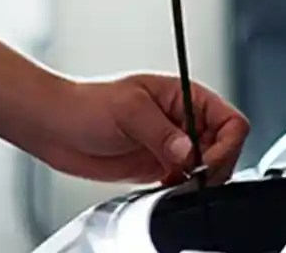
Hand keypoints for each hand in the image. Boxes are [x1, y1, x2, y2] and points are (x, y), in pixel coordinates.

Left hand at [30, 74, 248, 186]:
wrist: (55, 127)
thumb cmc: (86, 104)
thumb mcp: (128, 110)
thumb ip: (161, 132)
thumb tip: (188, 151)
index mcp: (185, 96)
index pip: (229, 120)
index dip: (225, 144)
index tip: (205, 161)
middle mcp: (183, 120)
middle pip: (225, 146)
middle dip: (214, 165)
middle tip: (191, 175)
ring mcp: (172, 145)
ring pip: (208, 166)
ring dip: (198, 178)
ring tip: (176, 180)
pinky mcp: (160, 166)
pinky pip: (186, 181)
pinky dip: (183, 189)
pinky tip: (166, 186)